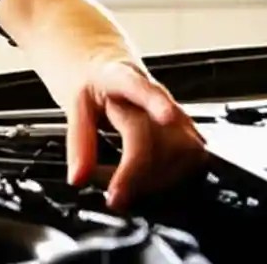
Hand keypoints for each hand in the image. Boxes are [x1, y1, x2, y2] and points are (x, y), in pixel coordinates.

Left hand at [65, 60, 207, 210]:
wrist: (108, 70)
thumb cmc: (94, 85)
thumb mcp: (75, 106)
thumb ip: (79, 142)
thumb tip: (78, 177)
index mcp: (123, 78)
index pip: (142, 87)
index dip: (157, 101)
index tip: (167, 116)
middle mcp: (157, 93)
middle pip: (161, 133)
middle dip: (139, 171)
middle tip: (115, 195)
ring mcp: (177, 112)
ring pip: (184, 150)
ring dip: (156, 179)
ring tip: (127, 186)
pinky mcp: (188, 130)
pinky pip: (191, 159)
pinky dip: (169, 178)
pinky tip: (149, 184)